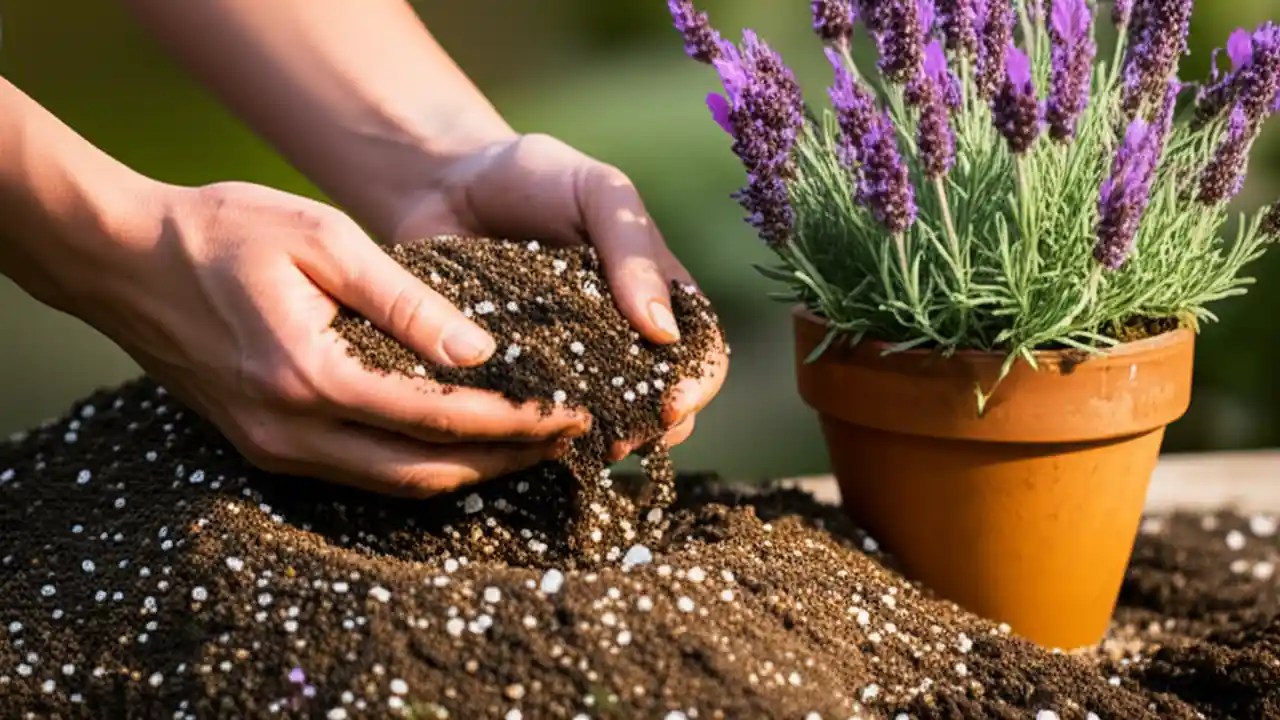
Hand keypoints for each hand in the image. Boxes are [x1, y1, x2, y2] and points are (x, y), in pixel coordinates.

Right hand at [51, 180, 589, 496]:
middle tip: (570, 438)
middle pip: (427, 471)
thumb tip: (484, 353)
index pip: (440, 416)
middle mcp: (291, 432)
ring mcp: (274, 451)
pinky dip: (421, 466)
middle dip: (508, 460)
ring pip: (397, 485)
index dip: (517, 421)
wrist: (121, 259)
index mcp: (308, 375)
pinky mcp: (266, 449)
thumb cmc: (223, 230)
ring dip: (470, 471)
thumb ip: (406, 301)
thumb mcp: (322, 239)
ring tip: (532, 446)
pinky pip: (362, 476)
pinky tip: (462, 445)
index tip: (575, 411)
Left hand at [391, 133, 728, 459]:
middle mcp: (621, 338)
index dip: (697, 383)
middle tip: (619, 438)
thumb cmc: (535, 176)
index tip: (671, 404)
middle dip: (650, 429)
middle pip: (660, 403)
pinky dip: (539, 434)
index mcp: (657, 295)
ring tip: (576, 443)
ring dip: (599, 441)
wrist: (446, 181)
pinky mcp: (516, 379)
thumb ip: (634, 249)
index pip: (702, 353)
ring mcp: (570, 364)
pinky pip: (537, 419)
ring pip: (604, 422)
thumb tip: (666, 333)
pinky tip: (526, 439)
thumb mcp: (598, 192)